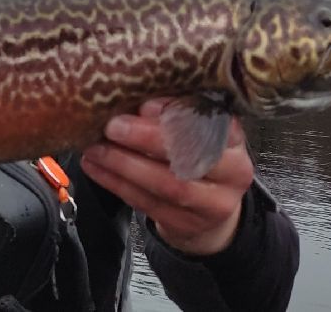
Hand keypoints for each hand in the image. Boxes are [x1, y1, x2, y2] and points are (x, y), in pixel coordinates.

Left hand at [81, 98, 253, 256]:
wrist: (210, 205)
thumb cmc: (197, 152)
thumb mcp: (196, 126)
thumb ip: (175, 111)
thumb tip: (146, 106)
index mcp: (234, 141)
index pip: (213, 126)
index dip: (179, 117)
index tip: (144, 106)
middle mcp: (232, 173)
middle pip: (189, 159)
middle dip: (144, 141)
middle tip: (112, 127)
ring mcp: (212, 204)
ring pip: (165, 185)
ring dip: (124, 165)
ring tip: (96, 148)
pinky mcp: (186, 224)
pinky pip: (146, 203)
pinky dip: (117, 183)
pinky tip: (97, 167)